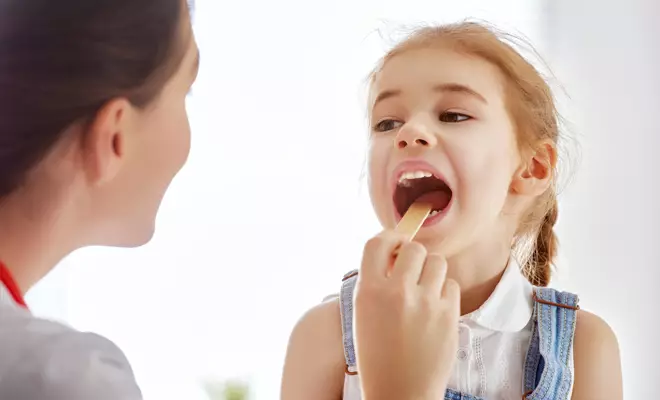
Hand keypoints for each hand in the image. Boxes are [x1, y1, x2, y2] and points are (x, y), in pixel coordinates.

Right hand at [353, 230, 460, 399]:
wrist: (400, 393)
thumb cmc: (378, 355)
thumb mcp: (364, 315)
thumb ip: (376, 282)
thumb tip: (396, 252)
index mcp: (368, 292)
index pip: (377, 242)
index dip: (389, 238)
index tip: (395, 242)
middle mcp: (397, 292)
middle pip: (414, 247)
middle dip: (414, 256)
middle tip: (411, 271)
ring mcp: (425, 303)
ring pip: (437, 262)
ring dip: (431, 271)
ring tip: (425, 291)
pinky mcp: (449, 315)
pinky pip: (451, 284)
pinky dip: (444, 293)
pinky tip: (435, 309)